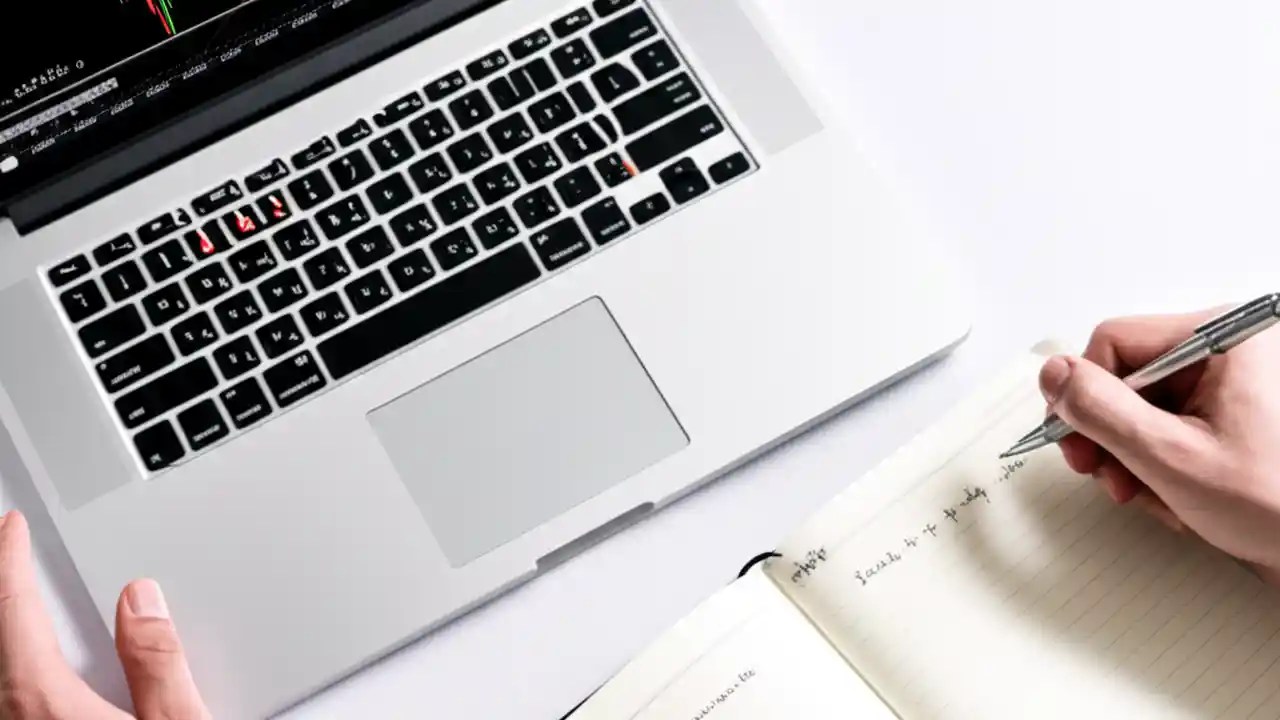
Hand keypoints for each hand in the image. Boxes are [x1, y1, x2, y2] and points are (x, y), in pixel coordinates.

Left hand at [0, 511, 209, 718]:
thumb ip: (157, 663)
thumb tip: (142, 599)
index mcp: (43, 703)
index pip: (15, 611)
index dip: (12, 560)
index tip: (14, 527)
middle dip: (2, 587)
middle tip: (7, 552)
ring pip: (0, 671)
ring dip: (9, 625)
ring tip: (17, 596)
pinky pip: (9, 696)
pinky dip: (13, 660)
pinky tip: (30, 660)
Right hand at [1039, 307, 1279, 585]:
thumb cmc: (1276, 506)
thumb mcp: (1172, 458)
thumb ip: (1102, 412)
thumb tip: (1052, 374)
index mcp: (1222, 338)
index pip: (1114, 342)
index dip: (1083, 396)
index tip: (1076, 447)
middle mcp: (1226, 349)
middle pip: (1126, 376)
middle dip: (1110, 436)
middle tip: (1111, 481)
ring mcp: (1230, 381)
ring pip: (1141, 406)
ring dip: (1132, 458)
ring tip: (1152, 498)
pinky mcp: (1229, 411)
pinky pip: (1167, 424)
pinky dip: (1159, 464)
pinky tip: (1176, 497)